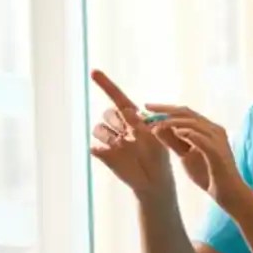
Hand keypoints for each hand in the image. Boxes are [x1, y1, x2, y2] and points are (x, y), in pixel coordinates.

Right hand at [88, 70, 174, 197]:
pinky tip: (111, 154)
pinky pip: (94, 147)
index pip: (118, 97)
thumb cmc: (159, 157)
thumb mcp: (154, 138)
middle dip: (116, 120)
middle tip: (129, 133)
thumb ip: (141, 124)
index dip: (106, 84)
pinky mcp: (105, 155)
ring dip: (109, 135)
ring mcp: (111, 140)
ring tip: (123, 146)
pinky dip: (100, 149)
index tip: (94, 71)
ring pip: (98, 128)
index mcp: (132, 118)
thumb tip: (128, 110)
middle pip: (107, 113)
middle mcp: (119, 127)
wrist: (154, 181)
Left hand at [144, 104, 247, 209]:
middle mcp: (214, 129)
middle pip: (187, 113)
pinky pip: (203, 140)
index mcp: (207, 128)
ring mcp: (218, 139)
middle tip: (147, 108)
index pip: (184, 112)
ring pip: (194, 123)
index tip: (146, 107)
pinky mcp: (218, 153)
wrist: (228, 194)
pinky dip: (190, 134)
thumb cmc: (208, 174)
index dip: (165, 108)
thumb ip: (173, 141)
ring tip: (156, 124)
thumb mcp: (185, 155)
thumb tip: (155, 128)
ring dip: (173, 122)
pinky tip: (177, 132)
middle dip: (165, 110)